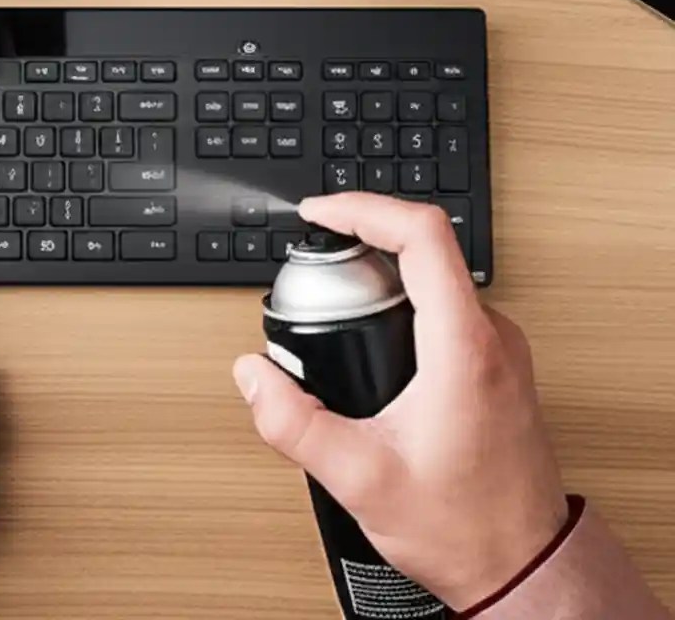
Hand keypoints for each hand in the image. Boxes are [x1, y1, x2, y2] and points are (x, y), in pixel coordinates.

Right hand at [234, 193, 567, 608]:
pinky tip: (371, 345)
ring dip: (380, 277)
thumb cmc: (464, 526)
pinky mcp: (496, 367)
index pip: (422, 234)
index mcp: (464, 346)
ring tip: (334, 310)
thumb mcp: (358, 477)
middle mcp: (492, 337)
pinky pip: (447, 308)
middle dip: (359, 245)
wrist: (520, 564)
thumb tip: (252, 375)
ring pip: (436, 277)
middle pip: (424, 248)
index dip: (363, 208)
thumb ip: (292, 422)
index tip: (321, 213)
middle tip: (313, 276)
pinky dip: (401, 305)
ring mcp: (500, 350)